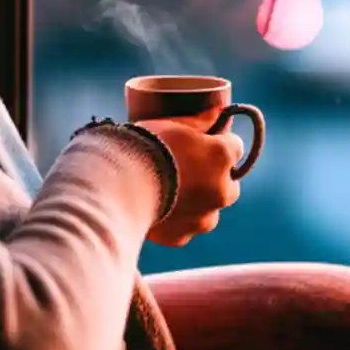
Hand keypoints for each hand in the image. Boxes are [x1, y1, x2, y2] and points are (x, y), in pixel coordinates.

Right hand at [135, 114, 243, 246]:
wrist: (114, 184)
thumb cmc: (143, 145)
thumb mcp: (171, 124)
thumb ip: (198, 121)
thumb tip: (217, 112)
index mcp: (221, 157)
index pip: (235, 147)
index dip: (219, 143)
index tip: (205, 142)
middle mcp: (221, 190)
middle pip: (229, 184)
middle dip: (214, 178)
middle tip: (188, 169)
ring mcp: (203, 218)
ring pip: (208, 211)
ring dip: (197, 203)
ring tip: (169, 192)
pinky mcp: (182, 237)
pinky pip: (184, 228)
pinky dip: (175, 221)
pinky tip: (157, 209)